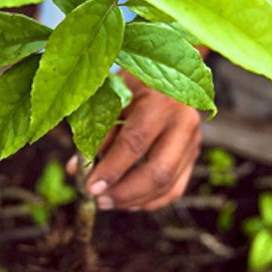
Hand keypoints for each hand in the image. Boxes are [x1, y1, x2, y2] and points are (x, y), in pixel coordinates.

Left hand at [73, 73, 201, 210]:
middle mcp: (183, 121)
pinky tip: (129, 202)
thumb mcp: (112, 98)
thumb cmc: (131, 84)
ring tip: (108, 202)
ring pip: (168, 184)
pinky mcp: (193, 153)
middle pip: (159, 171)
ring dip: (135, 200)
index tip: (90, 187)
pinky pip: (176, 187)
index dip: (112, 169)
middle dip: (125, 192)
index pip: (135, 143)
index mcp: (160, 100)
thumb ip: (96, 133)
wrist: (167, 69)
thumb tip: (78, 170)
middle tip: (99, 200)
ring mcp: (193, 139)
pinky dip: (152, 201)